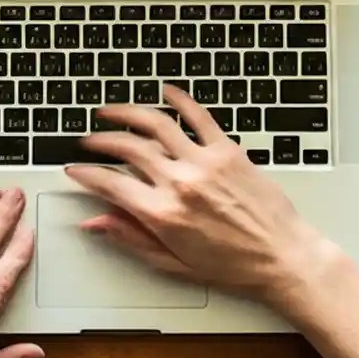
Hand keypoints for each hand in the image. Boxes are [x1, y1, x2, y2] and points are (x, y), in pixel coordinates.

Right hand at [65, 85, 342, 314]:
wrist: (283, 257)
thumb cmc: (234, 266)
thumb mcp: (173, 262)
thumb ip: (130, 238)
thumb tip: (95, 223)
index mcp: (164, 215)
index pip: (111, 184)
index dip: (87, 174)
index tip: (76, 170)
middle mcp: (181, 183)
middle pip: (128, 147)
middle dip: (100, 140)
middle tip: (89, 140)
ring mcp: (205, 163)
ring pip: (156, 124)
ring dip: (127, 112)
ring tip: (111, 111)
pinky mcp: (229, 151)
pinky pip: (200, 117)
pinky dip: (181, 100)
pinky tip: (166, 91)